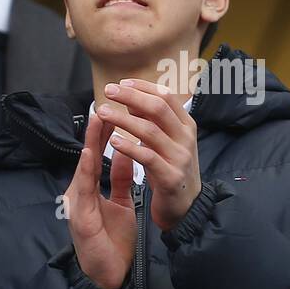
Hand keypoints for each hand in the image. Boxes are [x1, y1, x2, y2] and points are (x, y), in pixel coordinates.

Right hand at [65, 109, 136, 288]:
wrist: (108, 274)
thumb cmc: (113, 241)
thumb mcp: (122, 204)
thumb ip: (122, 180)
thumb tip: (128, 154)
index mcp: (93, 189)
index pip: (100, 155)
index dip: (107, 132)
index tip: (116, 110)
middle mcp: (82, 192)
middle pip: (89, 156)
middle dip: (97, 130)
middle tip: (104, 104)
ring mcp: (78, 204)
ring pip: (84, 168)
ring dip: (90, 144)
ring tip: (96, 121)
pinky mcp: (79, 218)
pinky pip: (84, 190)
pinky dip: (86, 171)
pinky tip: (89, 155)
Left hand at [98, 79, 200, 231]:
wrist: (187, 206)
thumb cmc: (171, 170)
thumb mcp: (165, 142)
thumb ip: (151, 121)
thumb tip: (132, 100)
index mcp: (186, 125)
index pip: (166, 97)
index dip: (143, 87)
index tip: (121, 82)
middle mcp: (186, 138)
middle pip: (159, 108)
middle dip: (131, 96)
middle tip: (109, 91)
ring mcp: (180, 157)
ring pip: (150, 131)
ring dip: (123, 119)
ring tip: (102, 112)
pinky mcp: (171, 177)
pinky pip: (148, 158)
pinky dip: (129, 147)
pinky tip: (113, 141)